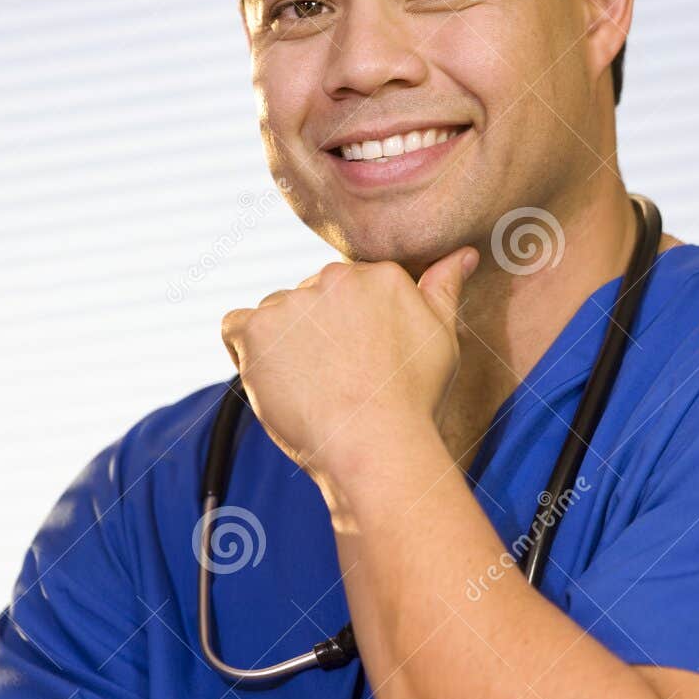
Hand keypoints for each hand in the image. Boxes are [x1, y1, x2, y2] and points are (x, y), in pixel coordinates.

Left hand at [220, 249, 478, 499]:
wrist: (376, 445)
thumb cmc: (413, 401)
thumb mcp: (442, 338)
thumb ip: (444, 288)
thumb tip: (464, 253)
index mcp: (381, 275)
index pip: (348, 291)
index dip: (349, 333)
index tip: (358, 366)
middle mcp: (335, 277)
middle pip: (311, 299)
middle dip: (316, 335)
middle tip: (336, 383)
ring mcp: (293, 301)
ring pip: (275, 315)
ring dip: (283, 345)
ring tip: (309, 388)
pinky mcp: (256, 328)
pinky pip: (235, 327)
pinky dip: (245, 351)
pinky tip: (274, 379)